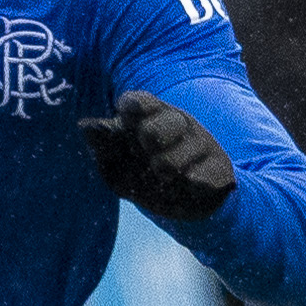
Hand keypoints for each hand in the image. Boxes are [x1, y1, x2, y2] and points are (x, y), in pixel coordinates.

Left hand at [77, 91, 235, 221]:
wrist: (183, 203)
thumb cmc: (142, 174)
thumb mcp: (116, 163)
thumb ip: (104, 145)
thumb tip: (85, 125)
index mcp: (149, 116)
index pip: (139, 102)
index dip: (134, 106)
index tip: (127, 114)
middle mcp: (177, 124)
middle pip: (164, 122)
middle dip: (152, 137)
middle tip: (149, 149)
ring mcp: (201, 144)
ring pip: (181, 152)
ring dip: (168, 168)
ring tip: (164, 175)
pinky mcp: (219, 169)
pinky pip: (204, 176)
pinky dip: (192, 183)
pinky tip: (189, 182)